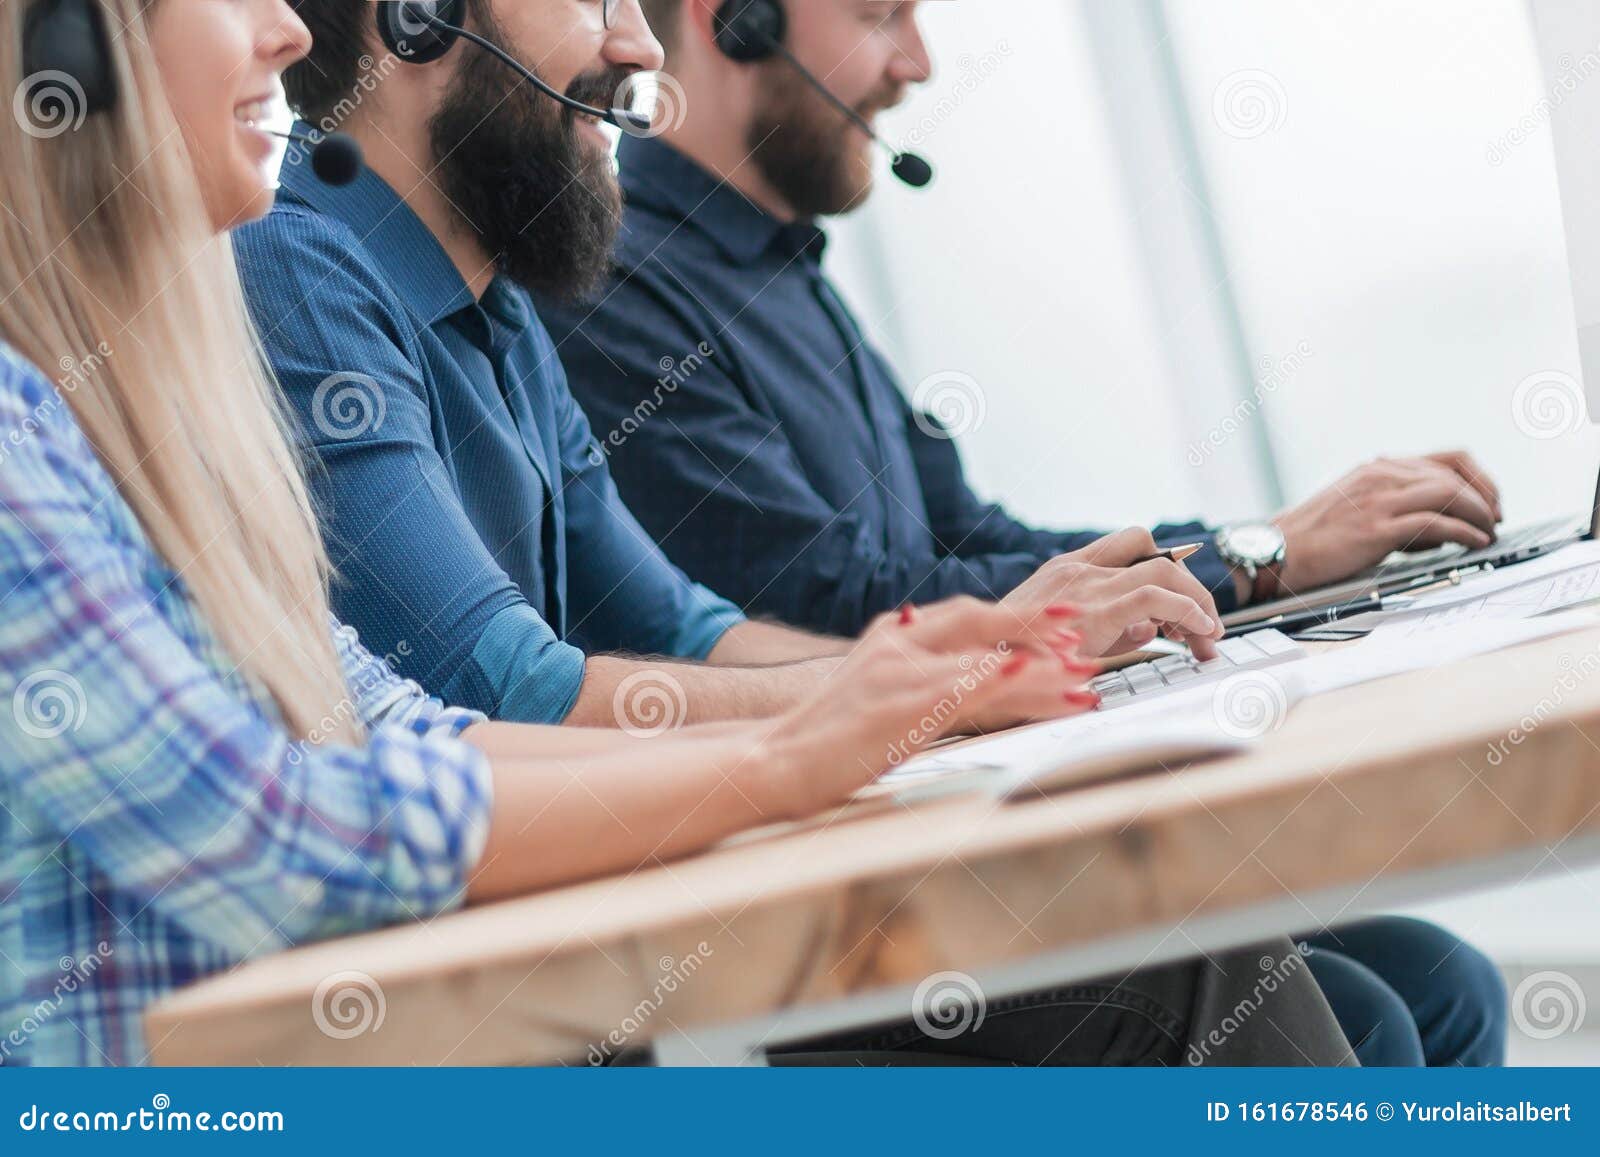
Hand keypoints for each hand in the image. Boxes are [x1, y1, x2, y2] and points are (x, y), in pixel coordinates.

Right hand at [754, 598, 1099, 818]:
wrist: (772, 759)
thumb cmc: (826, 739)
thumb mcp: (878, 695)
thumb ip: (920, 678)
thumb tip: (971, 675)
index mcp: (894, 636)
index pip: (968, 615)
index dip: (1017, 617)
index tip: (1061, 624)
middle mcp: (898, 643)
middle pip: (980, 622)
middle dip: (1036, 628)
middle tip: (1085, 639)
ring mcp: (898, 673)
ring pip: (982, 658)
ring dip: (1039, 669)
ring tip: (1083, 678)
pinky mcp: (897, 707)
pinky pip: (958, 688)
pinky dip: (995, 680)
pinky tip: (1023, 674)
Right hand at [1003, 527, 1225, 659]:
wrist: (974, 671)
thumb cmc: (1009, 662)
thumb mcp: (1057, 638)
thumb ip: (1108, 628)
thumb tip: (1149, 630)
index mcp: (1064, 570)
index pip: (1129, 543)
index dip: (1166, 565)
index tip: (1183, 602)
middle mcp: (1075, 569)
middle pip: (1152, 550)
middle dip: (1188, 583)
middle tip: (1204, 623)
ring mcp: (1084, 585)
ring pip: (1163, 566)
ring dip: (1198, 599)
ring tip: (1210, 634)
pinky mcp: (1094, 610)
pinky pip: (1156, 596)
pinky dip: (1190, 611)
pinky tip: (1201, 633)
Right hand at [1273, 450, 1502, 592]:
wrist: (1275, 553)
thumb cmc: (1310, 539)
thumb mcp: (1353, 506)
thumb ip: (1390, 504)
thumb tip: (1435, 526)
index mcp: (1376, 469)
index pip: (1446, 459)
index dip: (1478, 479)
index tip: (1490, 500)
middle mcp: (1380, 476)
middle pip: (1453, 475)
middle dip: (1485, 499)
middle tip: (1496, 521)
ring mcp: (1378, 500)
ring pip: (1449, 493)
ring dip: (1480, 514)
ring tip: (1489, 533)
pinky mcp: (1375, 528)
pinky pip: (1435, 523)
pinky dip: (1464, 532)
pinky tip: (1473, 543)